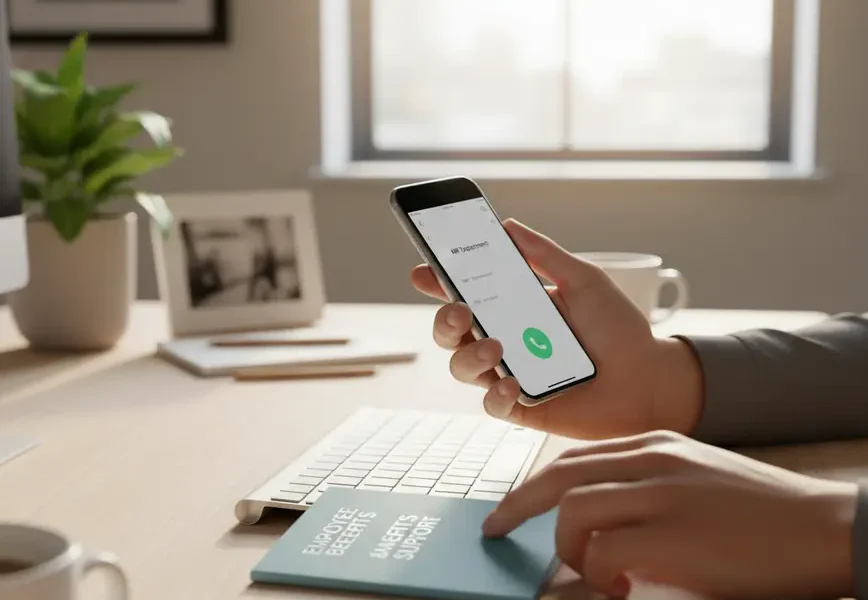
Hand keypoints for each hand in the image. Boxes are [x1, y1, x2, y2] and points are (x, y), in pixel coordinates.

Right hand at [411, 218, 702, 438]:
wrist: (650, 379)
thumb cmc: (619, 330)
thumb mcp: (585, 281)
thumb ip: (546, 256)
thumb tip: (509, 225)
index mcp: (513, 307)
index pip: (465, 293)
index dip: (438, 283)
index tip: (423, 271)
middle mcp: (504, 340)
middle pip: (451, 332)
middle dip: (443, 320)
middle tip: (460, 310)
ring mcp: (509, 374)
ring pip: (463, 368)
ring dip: (469, 355)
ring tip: (496, 347)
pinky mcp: (522, 407)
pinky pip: (492, 404)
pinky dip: (496, 394)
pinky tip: (514, 383)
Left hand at [482, 431, 858, 598]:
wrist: (821, 526)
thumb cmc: (758, 511)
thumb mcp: (694, 478)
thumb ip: (644, 485)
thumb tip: (593, 517)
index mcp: (655, 444)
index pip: (573, 458)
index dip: (532, 484)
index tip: (509, 507)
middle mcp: (652, 460)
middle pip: (558, 476)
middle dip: (517, 505)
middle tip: (494, 531)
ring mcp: (662, 494)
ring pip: (573, 511)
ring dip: (570, 548)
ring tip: (594, 574)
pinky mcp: (674, 534)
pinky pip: (605, 552)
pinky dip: (601, 575)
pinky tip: (622, 589)